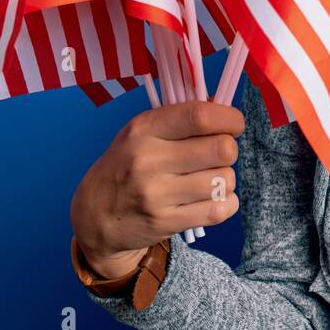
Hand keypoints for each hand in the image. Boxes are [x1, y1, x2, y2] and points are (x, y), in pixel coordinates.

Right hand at [70, 101, 243, 278]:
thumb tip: (224, 107)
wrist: (95, 215)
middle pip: (221, 149)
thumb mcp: (142, 133)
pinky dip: (225, 203)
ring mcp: (155, 194)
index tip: (234, 124)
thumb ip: (181, 118)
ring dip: (225, 180)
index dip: (228, 118)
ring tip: (208, 180)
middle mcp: (148, 160)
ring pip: (224, 180)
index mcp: (144, 130)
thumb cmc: (128, 165)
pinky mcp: (165, 222)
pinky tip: (210, 199)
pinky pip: (219, 209)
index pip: (199, 116)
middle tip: (218, 155)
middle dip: (229, 150)